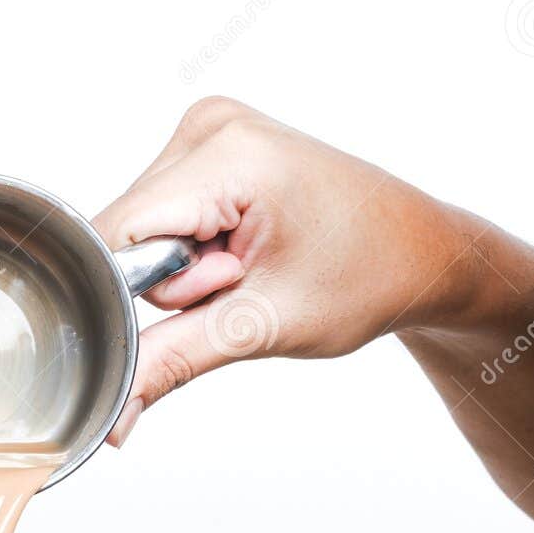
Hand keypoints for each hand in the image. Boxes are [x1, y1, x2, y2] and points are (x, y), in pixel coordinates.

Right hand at [95, 97, 485, 444]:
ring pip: (139, 229)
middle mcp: (210, 126)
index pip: (119, 233)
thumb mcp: (264, 326)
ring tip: (249, 268)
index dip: (143, 289)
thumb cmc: (366, 278)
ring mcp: (210, 130)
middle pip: (127, 230)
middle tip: (244, 284)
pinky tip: (241, 251)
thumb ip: (174, 360)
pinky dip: (191, 250)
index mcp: (229, 155)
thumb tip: (114, 406)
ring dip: (181, 270)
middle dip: (170, 281)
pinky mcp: (211, 148)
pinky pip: (161, 215)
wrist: (419, 252)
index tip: (209, 303)